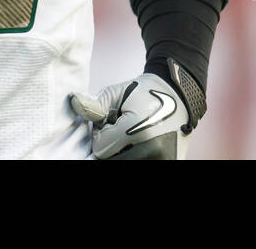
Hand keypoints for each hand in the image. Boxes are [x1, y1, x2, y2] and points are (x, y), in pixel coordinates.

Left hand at [69, 59, 204, 158]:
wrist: (181, 94)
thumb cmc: (146, 91)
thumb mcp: (118, 92)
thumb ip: (95, 103)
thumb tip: (74, 103)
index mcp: (136, 130)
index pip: (100, 149)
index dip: (101, 134)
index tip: (111, 122)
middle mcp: (151, 150)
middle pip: (112, 159)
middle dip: (112, 146)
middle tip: (122, 129)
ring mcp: (163, 160)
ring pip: (126, 160)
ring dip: (124, 151)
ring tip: (133, 135)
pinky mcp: (170, 163)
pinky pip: (142, 161)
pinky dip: (138, 154)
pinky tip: (143, 142)